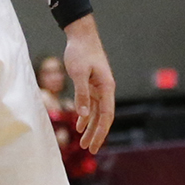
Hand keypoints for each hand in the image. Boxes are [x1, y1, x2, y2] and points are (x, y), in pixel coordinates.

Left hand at [62, 14, 115, 153]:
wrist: (81, 35)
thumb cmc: (80, 51)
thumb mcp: (79, 72)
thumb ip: (82, 94)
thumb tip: (84, 115)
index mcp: (106, 87)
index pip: (106, 115)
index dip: (101, 132)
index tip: (94, 146)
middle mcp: (106, 89)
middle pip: (103, 117)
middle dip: (97, 134)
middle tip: (90, 150)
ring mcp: (99, 88)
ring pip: (97, 113)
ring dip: (91, 128)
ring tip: (84, 144)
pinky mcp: (92, 85)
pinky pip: (91, 105)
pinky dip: (85, 116)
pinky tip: (79, 125)